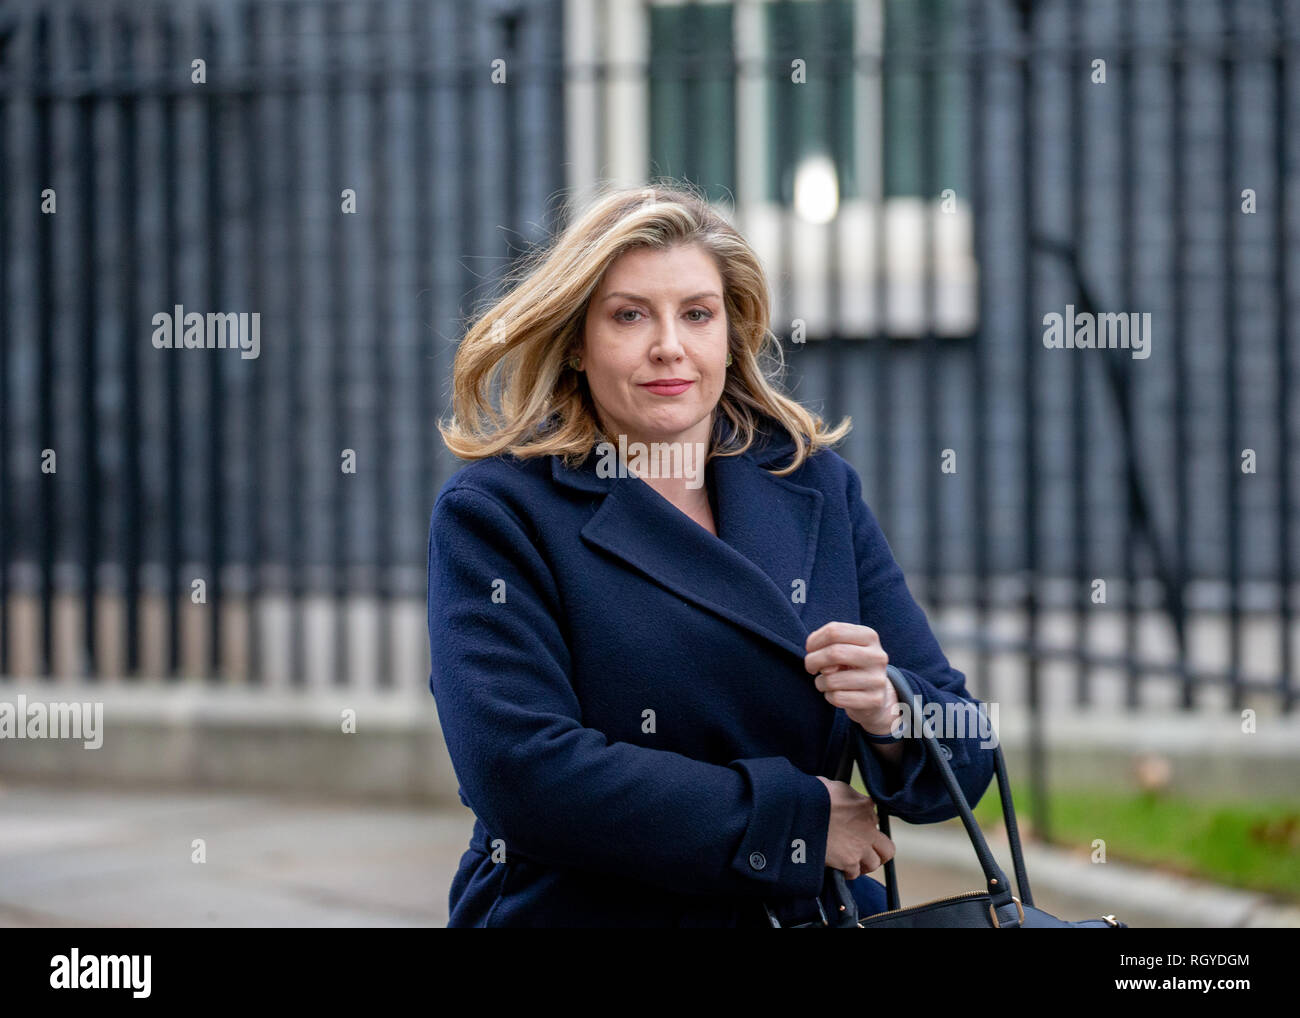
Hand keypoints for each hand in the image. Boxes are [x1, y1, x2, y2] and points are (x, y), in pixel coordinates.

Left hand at [805, 621, 899, 736]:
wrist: (875, 692)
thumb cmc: (850, 665)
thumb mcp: (842, 648)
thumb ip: (828, 648)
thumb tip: (823, 667)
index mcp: (869, 636)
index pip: (834, 631)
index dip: (814, 641)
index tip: (810, 649)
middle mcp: (877, 656)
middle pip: (834, 653)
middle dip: (813, 661)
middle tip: (811, 667)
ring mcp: (877, 679)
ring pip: (832, 680)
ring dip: (820, 682)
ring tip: (827, 682)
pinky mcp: (874, 700)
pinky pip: (837, 698)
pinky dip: (829, 696)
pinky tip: (837, 694)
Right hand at [816, 776, 895, 877]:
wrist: (801, 814)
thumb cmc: (813, 796)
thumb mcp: (832, 786)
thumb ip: (844, 794)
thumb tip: (841, 797)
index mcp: (865, 806)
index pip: (875, 820)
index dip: (866, 826)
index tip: (856, 829)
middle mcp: (868, 828)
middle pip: (887, 848)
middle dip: (879, 852)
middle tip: (867, 852)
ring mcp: (860, 847)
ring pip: (874, 863)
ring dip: (864, 863)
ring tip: (853, 861)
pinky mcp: (849, 862)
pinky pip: (854, 873)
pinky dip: (848, 872)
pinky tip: (840, 867)